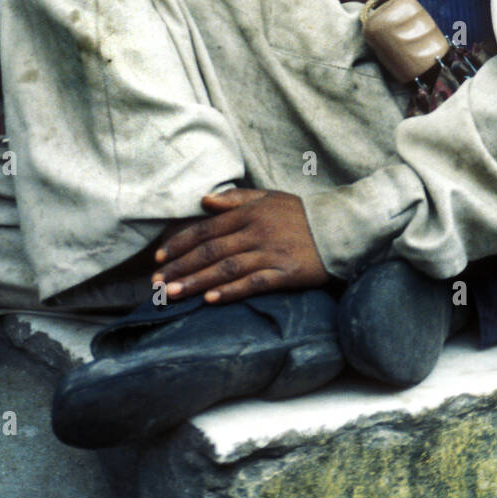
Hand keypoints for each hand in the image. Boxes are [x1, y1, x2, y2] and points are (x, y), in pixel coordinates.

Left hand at [152, 190, 329, 303]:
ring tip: (173, 294)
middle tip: (156, 282)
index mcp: (249, 213)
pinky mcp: (285, 273)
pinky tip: (211, 299)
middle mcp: (256, 232)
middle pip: (211, 251)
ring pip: (226, 268)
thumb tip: (204, 200)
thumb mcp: (269, 197)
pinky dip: (231, 291)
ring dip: (196, 282)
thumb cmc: (300, 214)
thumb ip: (236, 198)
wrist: (340, 228)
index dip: (181, 243)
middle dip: (181, 267)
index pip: (206, 228)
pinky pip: (253, 283)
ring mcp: (271, 253)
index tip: (159, 258)